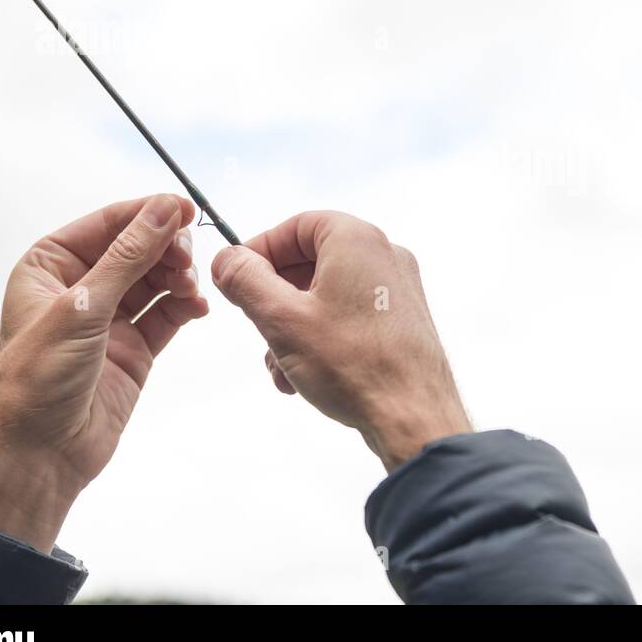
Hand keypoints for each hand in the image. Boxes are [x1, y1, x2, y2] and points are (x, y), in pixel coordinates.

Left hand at [0, 194, 208, 550]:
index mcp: (49, 267)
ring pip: (157, 280)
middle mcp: (80, 288)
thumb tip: (163, 210)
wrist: (40, 456)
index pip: (107, 225)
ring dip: (179, 276)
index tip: (185, 209)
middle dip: (167, 248)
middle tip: (187, 259)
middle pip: (138, 249)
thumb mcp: (82, 308)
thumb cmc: (37, 380)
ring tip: (191, 287)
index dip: (147, 214)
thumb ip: (129, 257)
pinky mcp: (135, 348)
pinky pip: (169, 314)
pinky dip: (187, 305)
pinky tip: (198, 305)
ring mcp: (109, 319)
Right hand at [211, 211, 470, 470]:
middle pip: (311, 261)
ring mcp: (398, 288)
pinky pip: (350, 315)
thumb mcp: (281, 319)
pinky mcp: (403, 319)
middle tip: (257, 329)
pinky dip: (321, 338)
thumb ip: (245, 281)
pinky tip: (304, 378)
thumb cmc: (353, 365)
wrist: (414, 416)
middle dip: (275, 299)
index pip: (296, 226)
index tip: (235, 280)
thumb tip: (227, 259)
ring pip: (327, 294)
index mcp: (357, 240)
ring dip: (294, 327)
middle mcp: (384, 255)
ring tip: (280, 368)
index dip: (259, 250)